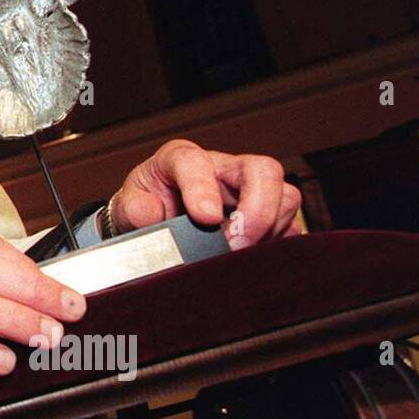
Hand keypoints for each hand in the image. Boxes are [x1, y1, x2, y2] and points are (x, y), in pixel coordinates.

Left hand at [110, 139, 304, 249]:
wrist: (152, 221)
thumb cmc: (144, 206)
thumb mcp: (128, 205)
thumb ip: (133, 208)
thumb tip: (150, 214)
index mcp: (181, 159)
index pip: (196, 162)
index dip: (202, 189)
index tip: (205, 219)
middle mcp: (222, 168)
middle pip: (262, 170)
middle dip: (256, 210)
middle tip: (235, 245)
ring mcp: (248, 190)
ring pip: (285, 197)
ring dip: (268, 230)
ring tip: (237, 255)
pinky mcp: (266, 213)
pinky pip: (290, 224)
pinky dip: (278, 244)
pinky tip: (252, 259)